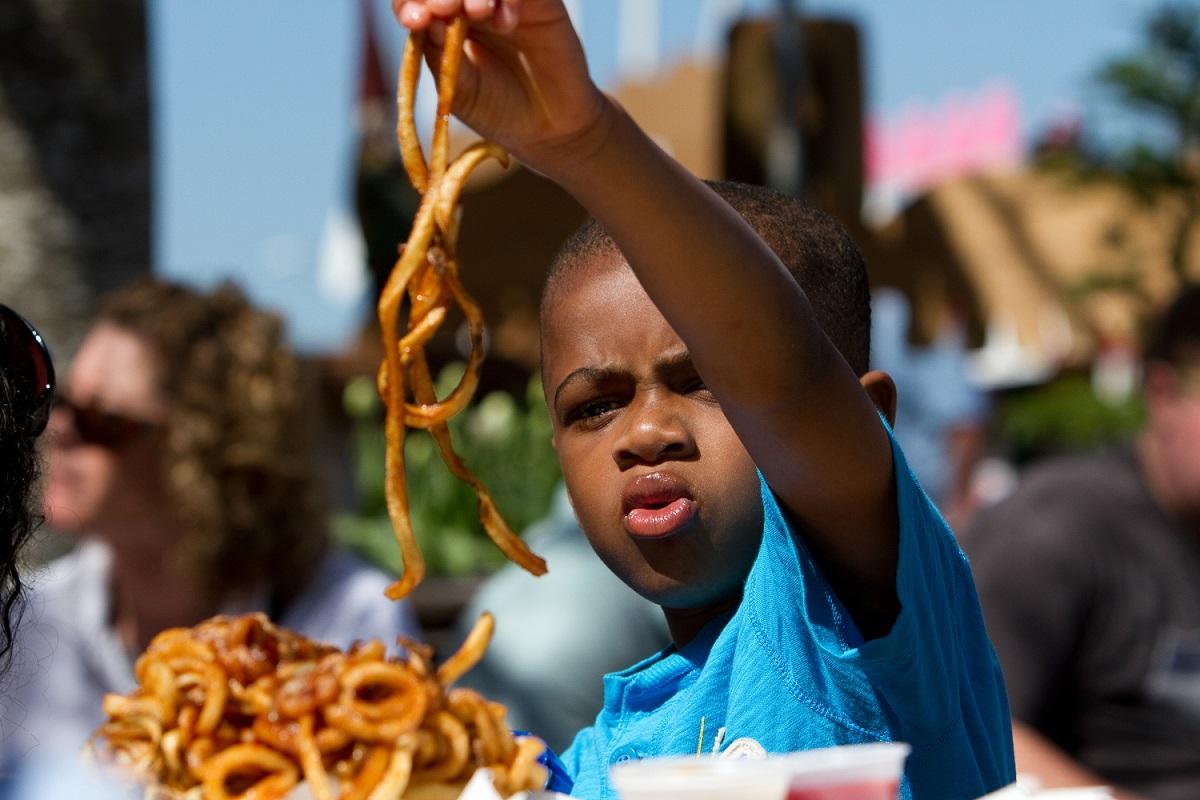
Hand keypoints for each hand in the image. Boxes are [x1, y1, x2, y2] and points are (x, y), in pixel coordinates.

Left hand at [391, 0, 611, 177]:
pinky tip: (506, 23)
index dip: (409, 1)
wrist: (547, 130)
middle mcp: (471, 6)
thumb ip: (440, 54)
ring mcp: (504, 0)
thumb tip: (424, 18)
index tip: (414, 20)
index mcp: (443, 24)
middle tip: (443, 8)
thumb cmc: (498, 111)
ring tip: (477, 13)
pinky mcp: (540, 2)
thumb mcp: (458, 90)